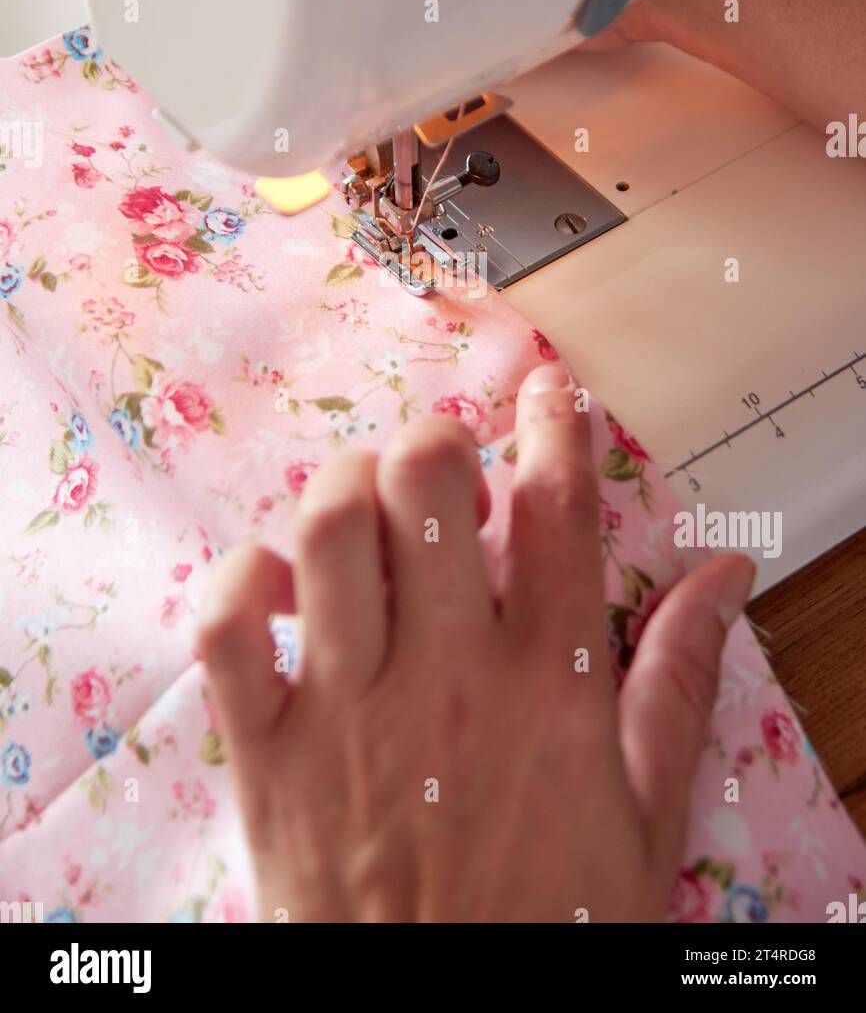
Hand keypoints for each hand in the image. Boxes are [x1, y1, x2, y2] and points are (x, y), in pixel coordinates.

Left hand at [198, 364, 753, 922]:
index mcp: (547, 686)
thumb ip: (679, 683)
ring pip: (329, 531)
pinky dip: (242, 578)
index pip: (557, 508)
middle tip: (448, 469)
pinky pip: (225, 628)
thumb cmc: (547, 927)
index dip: (555, 424)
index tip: (550, 394)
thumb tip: (723, 575)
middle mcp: (444, 677)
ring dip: (347, 488)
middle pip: (427, 484)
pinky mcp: (265, 754)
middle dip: (438, 441)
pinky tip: (282, 588)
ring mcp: (346, 711)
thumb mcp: (644, 817)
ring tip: (371, 512)